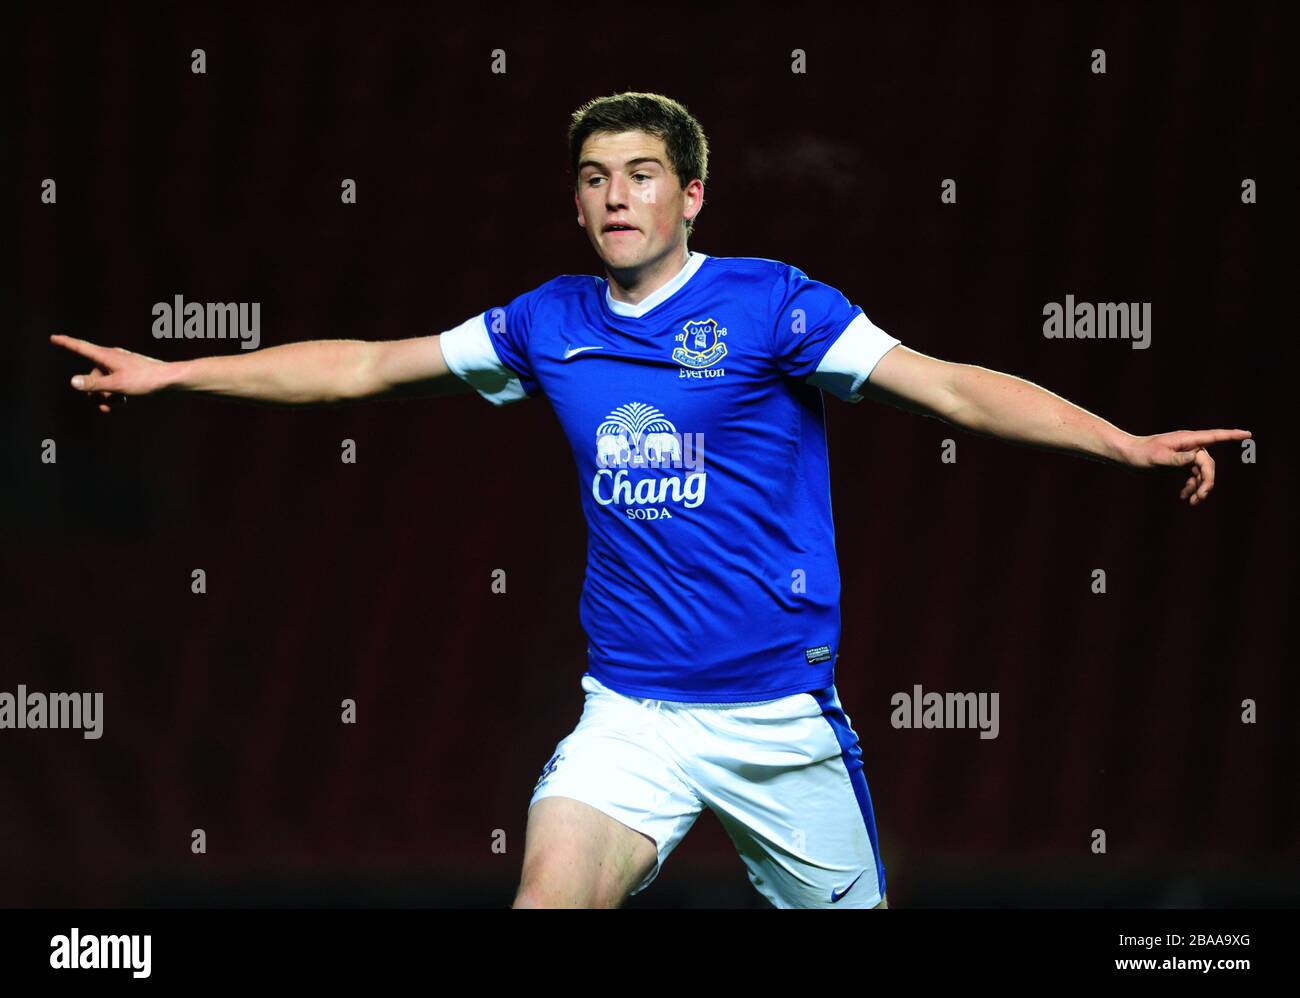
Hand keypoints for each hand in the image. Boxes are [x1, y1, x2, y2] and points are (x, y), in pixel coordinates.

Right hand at [50, 334, 169, 412]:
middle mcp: (112, 359)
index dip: (66, 343)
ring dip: (106, 396)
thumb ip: (93, 384)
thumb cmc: (146, 380)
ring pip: (103, 384)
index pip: (81, 348)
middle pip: (91, 376)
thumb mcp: (116, 385)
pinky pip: (114, 387)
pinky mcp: (129, 377)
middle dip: (95, 391)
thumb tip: (73, 382)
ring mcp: (121, 368)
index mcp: (107, 356)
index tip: (54, 337)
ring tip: (119, 402)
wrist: (171, 382)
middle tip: (106, 402)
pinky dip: (115, 396)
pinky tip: (125, 402)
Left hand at [1120, 428, 1251, 506]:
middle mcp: (1189, 446)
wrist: (1127, 456)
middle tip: (1200, 498)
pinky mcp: (1179, 464)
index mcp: (1187, 440)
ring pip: (1202, 472)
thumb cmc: (1141, 454)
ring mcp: (1185, 455)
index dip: (1231, 436)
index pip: (1214, 437)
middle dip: (1208, 481)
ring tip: (1192, 501)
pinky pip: (1193, 476)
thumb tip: (1197, 456)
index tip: (1248, 434)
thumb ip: (1178, 458)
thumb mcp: (1158, 457)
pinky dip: (1191, 486)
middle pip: (1209, 464)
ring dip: (1200, 487)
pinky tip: (1184, 497)